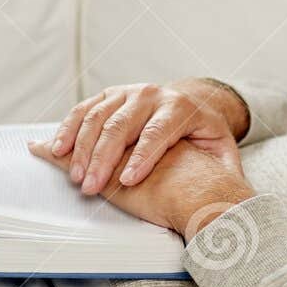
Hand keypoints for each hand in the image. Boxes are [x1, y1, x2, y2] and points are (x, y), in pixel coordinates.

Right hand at [48, 79, 249, 194]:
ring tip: (74, 176)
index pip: (158, 132)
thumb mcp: (222, 149)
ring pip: (99, 116)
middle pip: (122, 124)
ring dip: (82, 148)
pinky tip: (57, 150)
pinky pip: (84, 109)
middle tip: (91, 187)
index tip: (127, 181)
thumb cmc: (205, 135)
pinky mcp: (110, 95)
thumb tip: (230, 194)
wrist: (194, 102)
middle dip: (104, 158)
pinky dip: (68, 129)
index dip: (141, 157)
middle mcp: (153, 94)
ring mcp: (128, 92)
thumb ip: (224, 168)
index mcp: (182, 107)